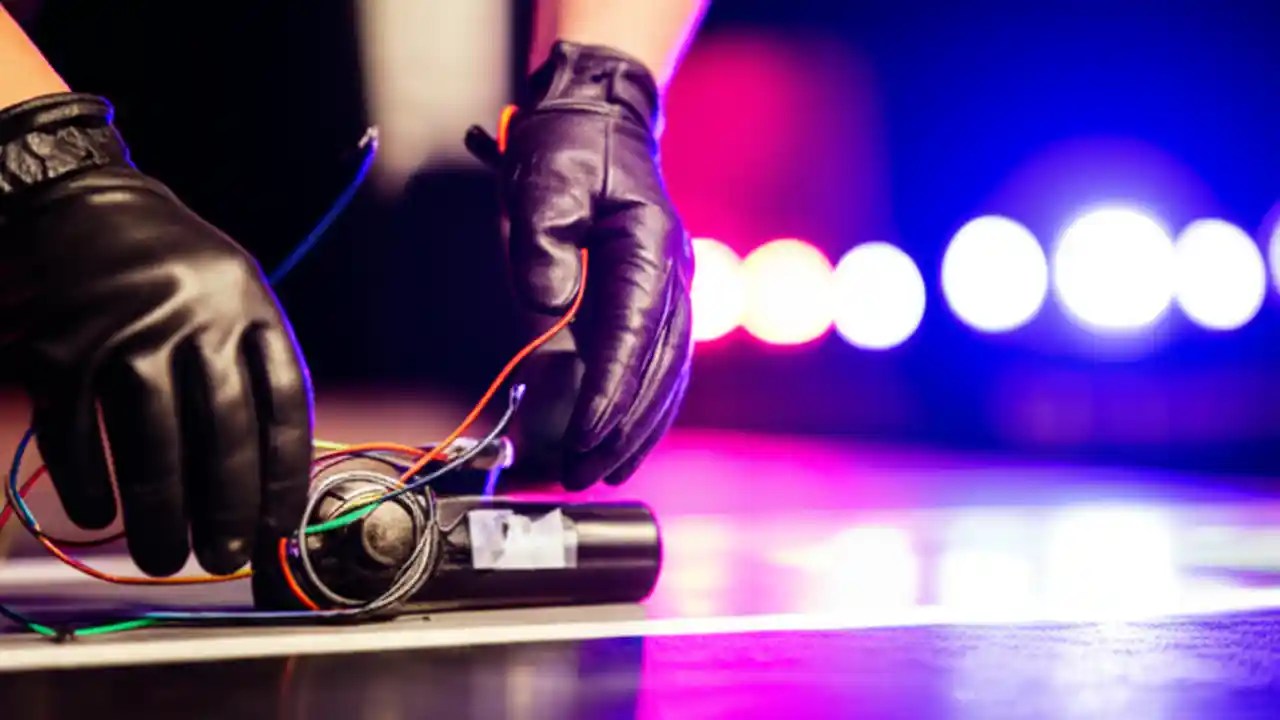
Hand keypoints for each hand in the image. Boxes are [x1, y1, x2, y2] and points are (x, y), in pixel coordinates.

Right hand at [0, 93, 312, 576]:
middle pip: (223, 436)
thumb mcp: (230, 290)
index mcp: (249, 306)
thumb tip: (268, 474)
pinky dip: (87, 483)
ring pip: (152, 448)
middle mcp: (194, 320)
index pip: (285, 406)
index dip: (286, 476)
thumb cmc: (163, 262)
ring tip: (162, 558)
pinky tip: (97, 515)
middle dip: (227, 510)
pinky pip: (77, 435)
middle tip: (222, 561)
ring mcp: (123, 334)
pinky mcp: (57, 350)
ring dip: (159, 516)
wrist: (68, 197)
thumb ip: (252, 364)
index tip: (279, 527)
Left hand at [468, 42, 692, 489]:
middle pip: (657, 369)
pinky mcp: (655, 300)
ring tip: (604, 472)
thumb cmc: (569, 145)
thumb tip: (548, 307)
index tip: (584, 438)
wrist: (599, 118)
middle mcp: (673, 277)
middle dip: (621, 428)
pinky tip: (622, 437)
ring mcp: (671, 290)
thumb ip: (542, 243)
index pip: (633, 337)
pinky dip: (643, 406)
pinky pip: (657, 364)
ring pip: (665, 375)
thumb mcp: (543, 180)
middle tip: (583, 474)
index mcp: (651, 250)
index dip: (609, 393)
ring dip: (636, 428)